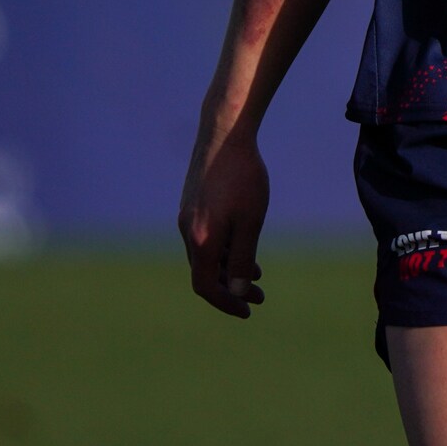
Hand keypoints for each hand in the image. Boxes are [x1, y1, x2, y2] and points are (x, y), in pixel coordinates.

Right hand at [178, 127, 270, 316]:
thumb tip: (235, 292)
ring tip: (257, 274)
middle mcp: (187, 231)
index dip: (226, 302)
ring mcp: (187, 216)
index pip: (206, 286)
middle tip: (259, 297)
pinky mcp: (192, 203)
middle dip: (231, 287)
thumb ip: (241, 259)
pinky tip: (242, 243)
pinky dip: (223, 248)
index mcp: (200, 240)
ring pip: (206, 254)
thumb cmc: (243, 178)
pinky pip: (205, 236)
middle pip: (205, 272)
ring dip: (229, 267)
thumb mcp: (250, 222)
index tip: (247, 311)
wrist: (225, 135)